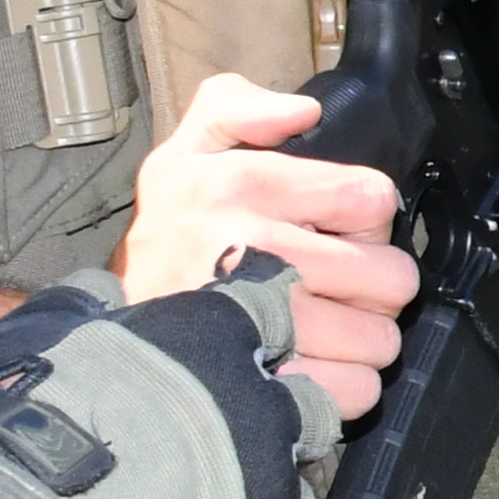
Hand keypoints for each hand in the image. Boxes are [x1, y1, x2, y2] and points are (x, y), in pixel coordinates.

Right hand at [119, 71, 411, 419]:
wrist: (107, 338)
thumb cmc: (165, 246)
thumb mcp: (182, 155)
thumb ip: (236, 108)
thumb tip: (303, 111)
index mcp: (241, 185)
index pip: (372, 198)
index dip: (365, 220)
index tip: (336, 233)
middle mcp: (252, 249)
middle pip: (391, 277)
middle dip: (373, 287)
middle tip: (334, 289)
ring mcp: (259, 324)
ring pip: (379, 339)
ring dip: (360, 342)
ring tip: (320, 332)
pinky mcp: (264, 387)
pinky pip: (354, 390)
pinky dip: (341, 388)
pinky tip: (308, 369)